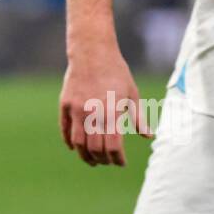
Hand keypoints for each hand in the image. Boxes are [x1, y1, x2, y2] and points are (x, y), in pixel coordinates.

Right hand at [59, 43, 150, 166]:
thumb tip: (148, 136)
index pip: (113, 146)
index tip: (121, 162)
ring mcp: (76, 108)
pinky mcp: (65, 104)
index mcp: (112, 110)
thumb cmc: (116, 72)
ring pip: (78, 143)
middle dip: (103, 159)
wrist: (92, 51)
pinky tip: (76, 147)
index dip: (117, 159)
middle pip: (95, 148)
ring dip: (85, 156)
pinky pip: (65, 130)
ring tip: (92, 160)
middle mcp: (93, 112)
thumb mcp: (131, 93)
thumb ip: (138, 117)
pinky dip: (70, 142)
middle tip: (107, 161)